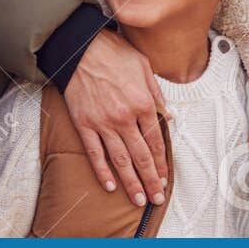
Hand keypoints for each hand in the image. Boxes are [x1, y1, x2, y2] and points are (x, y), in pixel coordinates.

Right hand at [63, 29, 167, 207]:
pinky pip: (94, 153)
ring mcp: (103, 123)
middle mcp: (125, 118)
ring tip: (139, 200)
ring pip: (120, 160)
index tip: (164, 178)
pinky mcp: (84, 124)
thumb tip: (168, 116)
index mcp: (143, 103)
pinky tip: (110, 186)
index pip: (156, 141)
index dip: (161, 163)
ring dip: (131, 183)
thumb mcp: (144, 66)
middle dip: (150, 180)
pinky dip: (102, 171)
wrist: (80, 46)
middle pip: (141, 156)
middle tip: (157, 198)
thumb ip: (157, 93)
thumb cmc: (114, 52)